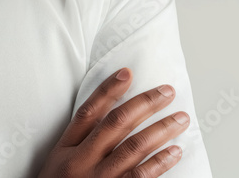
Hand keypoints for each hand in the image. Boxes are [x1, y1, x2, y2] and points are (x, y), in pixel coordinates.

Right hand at [37, 67, 187, 177]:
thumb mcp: (58, 164)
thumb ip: (79, 142)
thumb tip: (108, 115)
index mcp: (66, 150)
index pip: (89, 112)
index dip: (108, 90)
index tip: (127, 72)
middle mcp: (82, 162)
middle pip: (116, 124)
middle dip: (145, 104)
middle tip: (167, 92)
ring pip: (134, 147)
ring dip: (161, 130)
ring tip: (180, 119)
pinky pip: (141, 176)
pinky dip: (160, 162)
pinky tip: (174, 152)